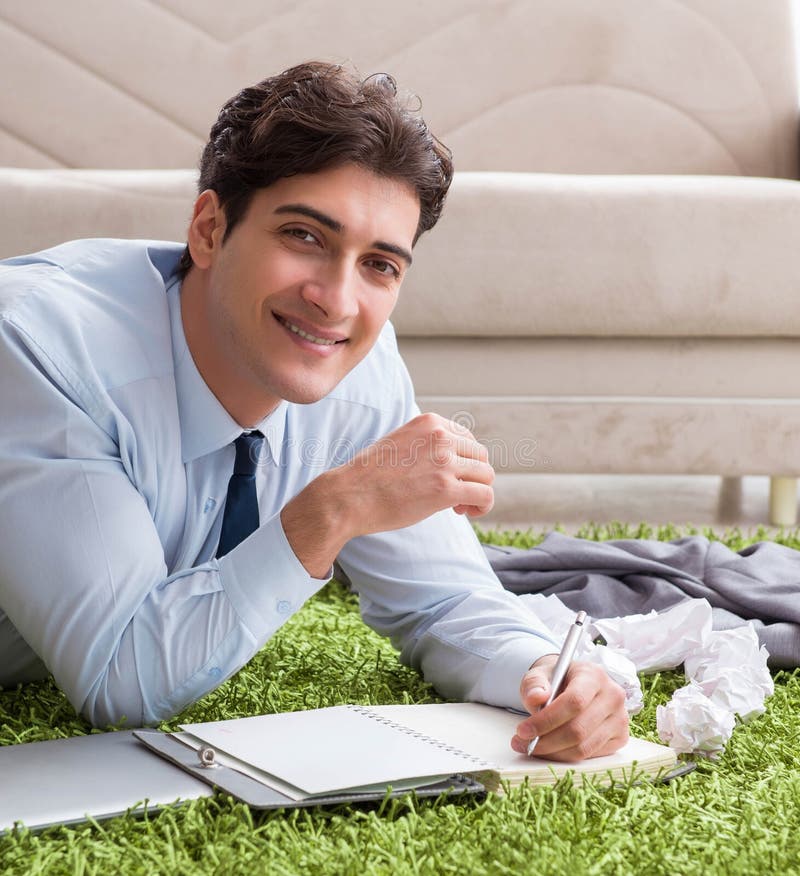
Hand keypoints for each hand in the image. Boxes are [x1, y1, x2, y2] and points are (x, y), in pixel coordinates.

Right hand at [281, 413, 494, 575]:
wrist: (349, 495)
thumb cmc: (370, 476)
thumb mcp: (401, 443)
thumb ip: (426, 445)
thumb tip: (452, 463)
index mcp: (429, 423)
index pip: (468, 439)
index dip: (465, 462)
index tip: (451, 477)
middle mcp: (440, 437)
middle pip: (481, 456)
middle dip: (472, 477)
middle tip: (455, 496)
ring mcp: (444, 462)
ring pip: (486, 475)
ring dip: (478, 492)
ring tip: (459, 506)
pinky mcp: (445, 489)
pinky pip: (484, 494)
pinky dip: (482, 506)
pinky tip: (467, 512)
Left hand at [511, 656, 628, 761]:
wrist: (572, 684)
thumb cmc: (555, 680)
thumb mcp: (539, 675)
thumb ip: (534, 684)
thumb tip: (536, 698)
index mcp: (594, 675)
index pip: (575, 702)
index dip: (547, 720)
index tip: (523, 730)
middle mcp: (613, 696)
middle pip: (578, 729)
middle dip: (545, 741)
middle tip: (521, 743)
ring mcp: (620, 719)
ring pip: (584, 747)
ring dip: (553, 752)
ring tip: (530, 747)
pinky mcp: (620, 738)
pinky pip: (590, 755)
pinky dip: (565, 756)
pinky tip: (550, 749)